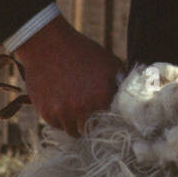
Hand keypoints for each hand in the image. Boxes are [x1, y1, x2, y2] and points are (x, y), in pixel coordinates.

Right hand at [16, 15, 124, 135]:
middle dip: (91, 126)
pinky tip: (61, 103)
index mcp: (101, 97)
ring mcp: (62, 112)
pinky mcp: (46, 112)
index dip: (108, 122)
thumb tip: (131, 101)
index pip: (110, 123)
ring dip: (75, 123)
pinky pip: (56, 125)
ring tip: (74, 107)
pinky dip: (59, 119)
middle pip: (91, 131)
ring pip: (72, 131)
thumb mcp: (110, 63)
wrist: (48, 45)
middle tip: (90, 117)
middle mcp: (82, 108)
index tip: (106, 119)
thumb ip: (122, 84)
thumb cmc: (82, 52)